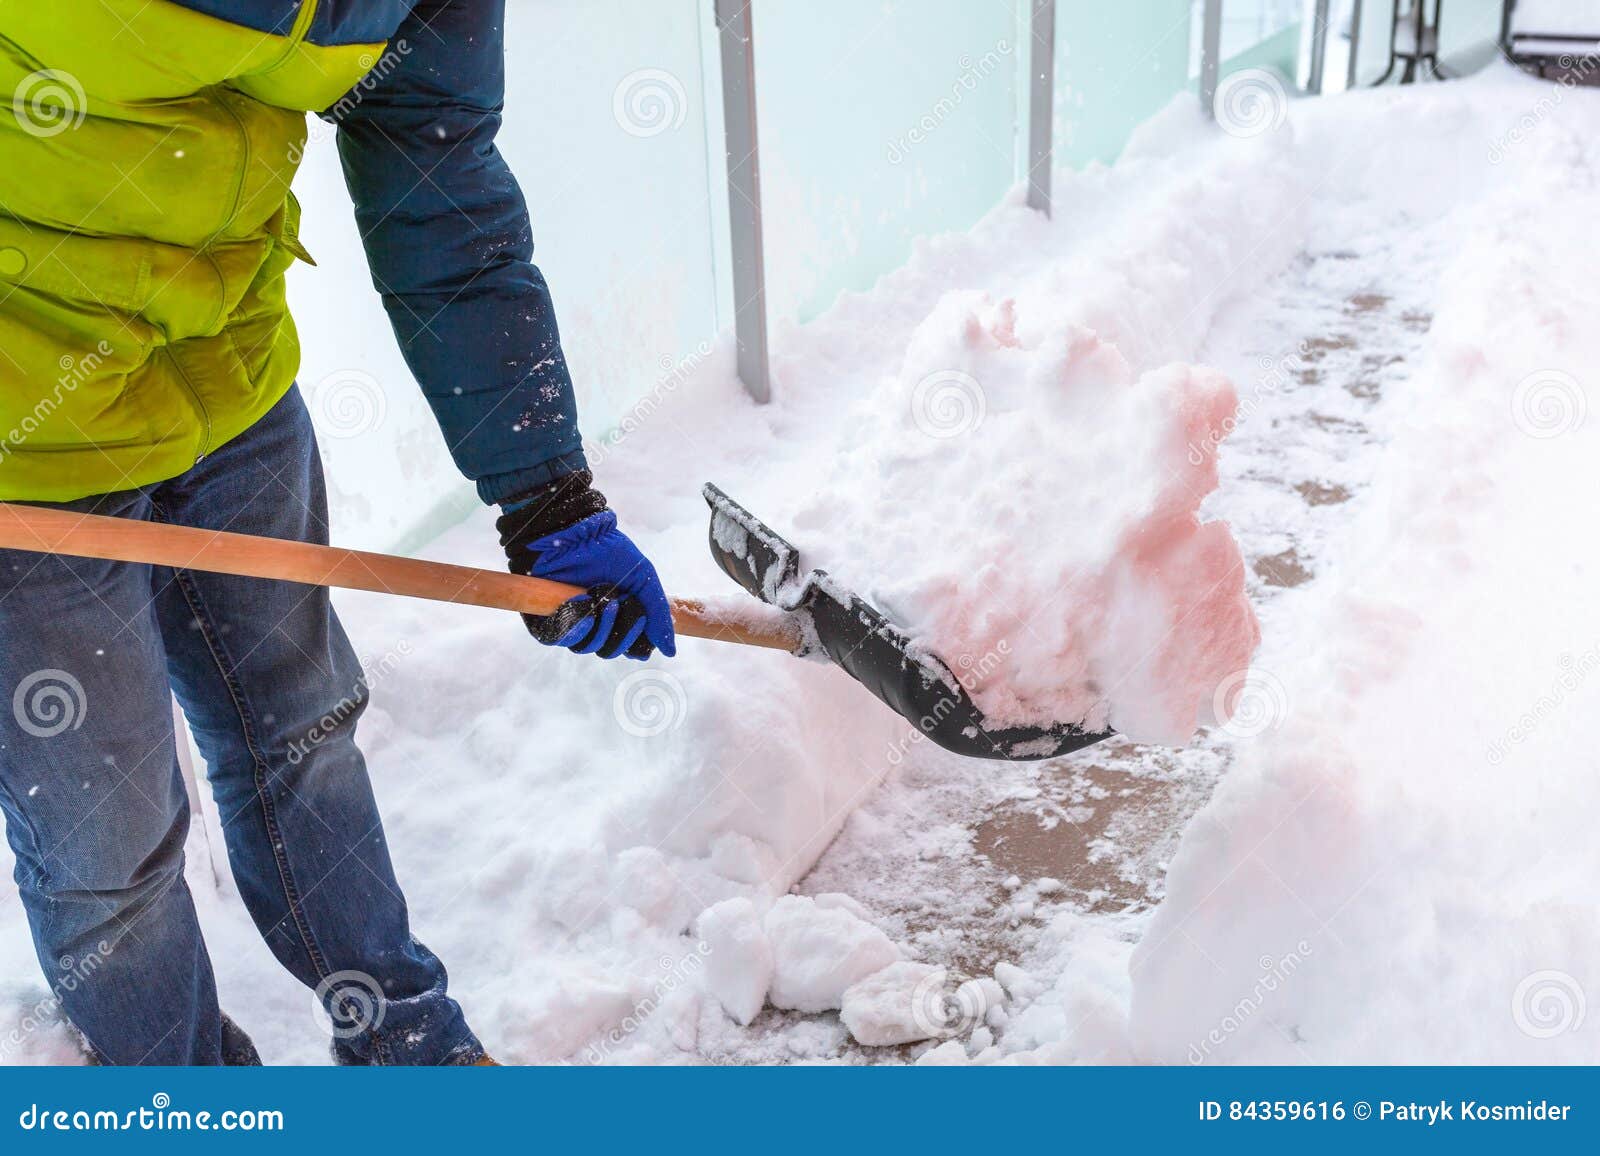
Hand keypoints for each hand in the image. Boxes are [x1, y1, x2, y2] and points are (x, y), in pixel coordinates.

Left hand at [497, 472, 675, 659]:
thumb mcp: (644, 580)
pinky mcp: (547, 618)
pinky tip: (584, 606)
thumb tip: (670, 652)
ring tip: (605, 601)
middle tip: (621, 604)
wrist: (578, 532)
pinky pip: (561, 637)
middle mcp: (593, 622)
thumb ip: (658, 614)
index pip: (626, 646)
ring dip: (599, 628)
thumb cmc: (611, 551)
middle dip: (620, 634)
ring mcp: (570, 621)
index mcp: (616, 616)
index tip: (642, 625)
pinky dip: (576, 627)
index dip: (635, 643)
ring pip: (585, 646)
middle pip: (608, 650)